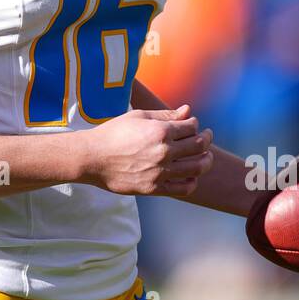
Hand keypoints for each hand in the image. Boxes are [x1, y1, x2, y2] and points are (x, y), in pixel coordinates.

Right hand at [80, 104, 213, 196]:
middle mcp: (163, 152)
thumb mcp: (139, 117)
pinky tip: (190, 174)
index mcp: (160, 132)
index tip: (191, 124)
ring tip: (205, 156)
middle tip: (206, 137)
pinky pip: (184, 188)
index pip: (192, 127)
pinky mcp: (154, 188)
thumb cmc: (113, 133)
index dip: (194, 124)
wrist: (92, 158)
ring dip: (206, 160)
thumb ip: (166, 115)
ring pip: (197, 168)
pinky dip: (193, 181)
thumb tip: (188, 111)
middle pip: (199, 146)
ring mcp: (160, 172)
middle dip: (206, 139)